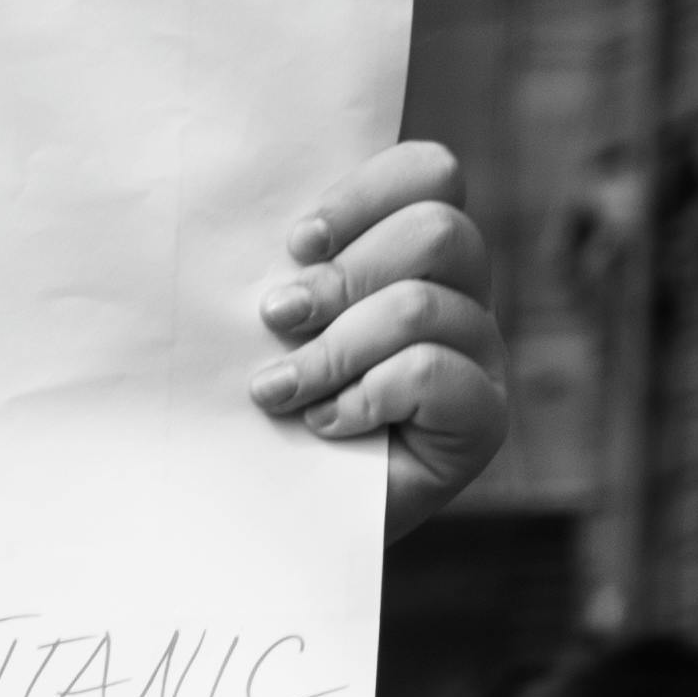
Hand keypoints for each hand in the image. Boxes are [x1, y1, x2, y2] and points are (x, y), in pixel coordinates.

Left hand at [248, 141, 504, 522]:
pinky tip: (325, 426)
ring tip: (276, 391)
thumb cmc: (246, 414)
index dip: (367, 195)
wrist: (259, 521)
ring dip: (335, 348)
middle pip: (438, 230)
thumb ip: (266, 270)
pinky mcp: (482, 419)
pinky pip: (434, 372)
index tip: (297, 243)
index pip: (429, 175)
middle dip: (344, 276)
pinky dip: (366, 396)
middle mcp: (458, 295)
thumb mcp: (246, 330)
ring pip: (426, 304)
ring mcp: (478, 356)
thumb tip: (215, 219)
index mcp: (409, 254)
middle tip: (277, 319)